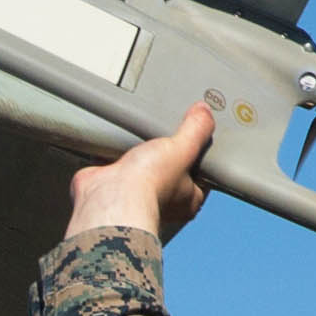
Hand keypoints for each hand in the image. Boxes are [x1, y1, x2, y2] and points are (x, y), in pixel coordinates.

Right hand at [66, 101, 218, 240]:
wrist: (110, 194)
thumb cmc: (151, 183)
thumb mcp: (184, 147)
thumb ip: (197, 129)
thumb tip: (205, 113)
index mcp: (187, 199)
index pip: (201, 177)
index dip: (199, 158)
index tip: (196, 139)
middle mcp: (162, 202)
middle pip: (170, 171)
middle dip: (165, 154)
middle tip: (165, 134)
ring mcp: (134, 197)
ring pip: (141, 171)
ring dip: (138, 156)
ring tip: (139, 136)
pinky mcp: (110, 189)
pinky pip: (114, 169)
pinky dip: (112, 156)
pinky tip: (114, 144)